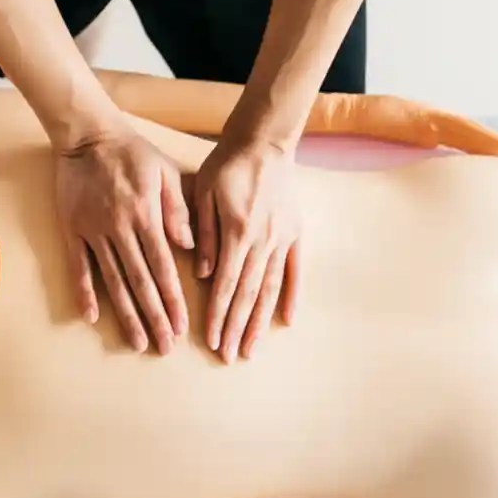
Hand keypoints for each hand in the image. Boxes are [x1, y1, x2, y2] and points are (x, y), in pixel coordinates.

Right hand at [55, 127, 193, 354]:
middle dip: (155, 317)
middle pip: (140, 282)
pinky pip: (78, 267)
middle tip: (164, 347)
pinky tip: (92, 317)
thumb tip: (188, 246)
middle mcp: (120, 229)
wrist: (87, 135)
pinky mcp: (72, 230)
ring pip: (113, 280)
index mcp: (146, 216)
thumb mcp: (165, 173)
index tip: (182, 326)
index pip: (163, 267)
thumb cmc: (133, 153)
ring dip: (126, 314)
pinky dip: (84, 292)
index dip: (173, 300)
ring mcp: (93, 232)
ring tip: (137, 342)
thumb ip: (178, 210)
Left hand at [193, 136, 301, 362]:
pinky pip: (295, 270)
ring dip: (260, 321)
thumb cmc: (227, 165)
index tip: (211, 340)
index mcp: (237, 232)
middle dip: (236, 327)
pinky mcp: (296, 233)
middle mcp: (263, 241)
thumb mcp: (204, 193)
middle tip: (228, 356)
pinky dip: (291, 296)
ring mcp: (283, 239)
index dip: (217, 315)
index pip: (224, 284)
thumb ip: (204, 234)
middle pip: (247, 293)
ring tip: (251, 348)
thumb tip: (201, 273)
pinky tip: (287, 320)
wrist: (264, 142)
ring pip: (270, 288)